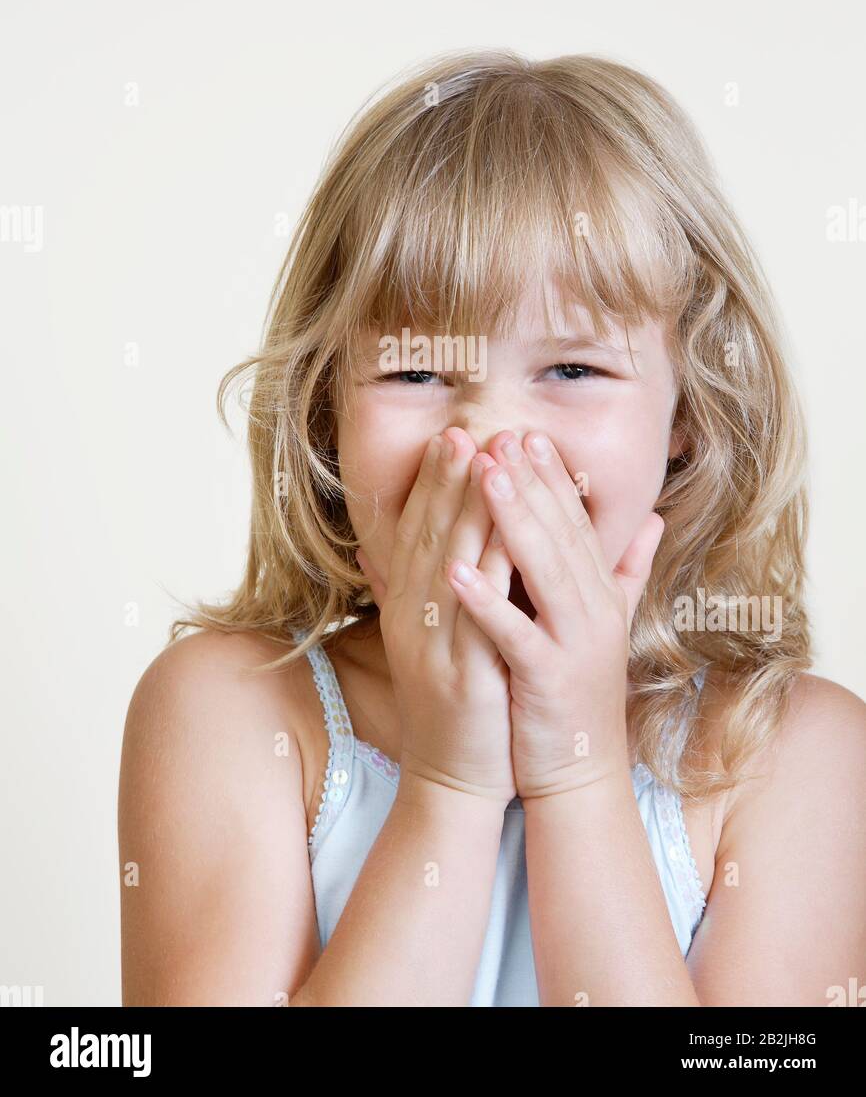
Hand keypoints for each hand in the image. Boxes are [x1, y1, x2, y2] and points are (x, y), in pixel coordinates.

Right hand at [355, 427, 517, 807]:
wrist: (455, 780)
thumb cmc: (461, 704)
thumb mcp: (442, 639)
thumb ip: (433, 589)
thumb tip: (415, 545)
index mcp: (412, 609)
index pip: (419, 534)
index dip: (433, 485)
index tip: (452, 437)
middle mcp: (415, 621)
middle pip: (430, 538)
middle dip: (448, 483)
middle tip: (463, 431)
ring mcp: (436, 648)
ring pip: (449, 565)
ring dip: (467, 510)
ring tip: (483, 462)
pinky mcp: (464, 677)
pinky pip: (477, 613)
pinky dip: (490, 570)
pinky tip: (507, 533)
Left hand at [443, 430, 664, 799]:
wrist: (579, 772)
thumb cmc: (578, 693)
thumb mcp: (606, 623)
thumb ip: (627, 570)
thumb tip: (654, 518)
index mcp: (601, 593)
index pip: (575, 521)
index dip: (551, 477)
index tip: (524, 434)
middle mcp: (595, 610)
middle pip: (560, 532)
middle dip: (529, 480)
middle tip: (498, 435)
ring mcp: (576, 642)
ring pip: (543, 569)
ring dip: (512, 519)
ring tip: (482, 475)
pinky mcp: (549, 678)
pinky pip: (514, 632)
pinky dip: (485, 600)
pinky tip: (455, 570)